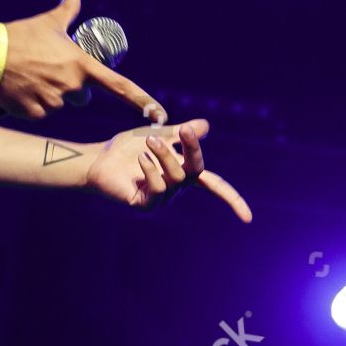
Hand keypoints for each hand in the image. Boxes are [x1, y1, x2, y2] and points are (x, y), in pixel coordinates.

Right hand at [0, 0, 166, 122]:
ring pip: (58, 105)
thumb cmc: (20, 35)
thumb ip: (67, 10)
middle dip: (70, 88)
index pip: (119, 85)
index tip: (160, 113)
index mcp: (80, 65)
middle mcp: (71, 86)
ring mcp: (53, 102)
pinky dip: (32, 105)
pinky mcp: (34, 113)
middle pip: (81, 97)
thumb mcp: (48, 22)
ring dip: (49, 95)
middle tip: (48, 71)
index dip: (142, 100)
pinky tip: (20, 89)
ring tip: (29, 77)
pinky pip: (40, 113)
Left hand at [83, 118, 251, 221]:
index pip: (214, 186)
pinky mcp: (144, 204)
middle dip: (193, 150)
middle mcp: (176, 190)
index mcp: (184, 174)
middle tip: (182, 130)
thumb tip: (205, 126)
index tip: (248, 219)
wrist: (98, 159)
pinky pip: (157, 189)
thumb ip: (181, 134)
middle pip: (196, 172)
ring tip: (148, 141)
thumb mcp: (158, 135)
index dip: (231, 200)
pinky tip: (141, 159)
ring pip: (175, 178)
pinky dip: (151, 170)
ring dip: (164, 154)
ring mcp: (160, 199)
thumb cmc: (126, 150)